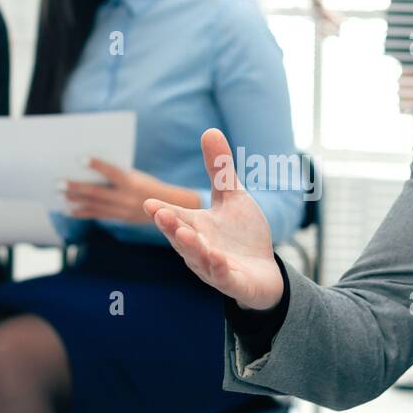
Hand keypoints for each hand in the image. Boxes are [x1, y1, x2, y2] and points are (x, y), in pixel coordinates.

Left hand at [63, 159, 197, 224]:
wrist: (168, 207)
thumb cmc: (147, 184)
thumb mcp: (136, 176)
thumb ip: (117, 174)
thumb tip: (90, 170)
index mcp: (132, 182)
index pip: (111, 172)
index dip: (96, 164)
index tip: (80, 158)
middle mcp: (126, 198)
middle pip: (96, 193)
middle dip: (76, 188)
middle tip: (58, 183)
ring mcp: (122, 210)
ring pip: (94, 206)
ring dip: (75, 201)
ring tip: (60, 196)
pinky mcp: (119, 218)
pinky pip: (97, 215)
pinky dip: (82, 212)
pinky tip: (69, 210)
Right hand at [143, 128, 283, 310]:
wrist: (263, 271)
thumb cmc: (241, 234)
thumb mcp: (232, 197)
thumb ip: (219, 169)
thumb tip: (210, 130)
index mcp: (195, 227)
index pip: (175, 217)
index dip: (162, 211)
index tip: (148, 202)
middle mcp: (199, 248)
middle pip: (181, 238)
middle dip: (170, 227)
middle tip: (161, 214)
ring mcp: (214, 267)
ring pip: (199, 258)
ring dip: (191, 247)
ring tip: (185, 234)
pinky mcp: (233, 282)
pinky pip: (224, 277)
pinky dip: (220, 269)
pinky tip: (219, 260)